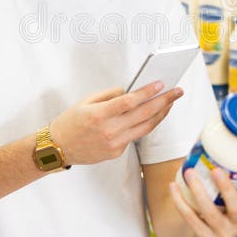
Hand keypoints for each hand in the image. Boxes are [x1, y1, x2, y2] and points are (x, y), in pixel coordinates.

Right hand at [50, 83, 183, 165]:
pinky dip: (143, 125)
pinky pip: (134, 136)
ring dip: (161, 114)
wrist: (58, 148)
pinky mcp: (116, 152)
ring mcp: (114, 144)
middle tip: (177, 92)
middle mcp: (110, 130)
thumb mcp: (86, 101)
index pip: (130, 102)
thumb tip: (130, 91)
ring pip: (145, 128)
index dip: (147, 92)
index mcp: (100, 115)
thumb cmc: (70, 122)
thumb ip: (109, 95)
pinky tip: (149, 116)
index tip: (161, 84)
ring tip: (170, 104)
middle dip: (164, 101)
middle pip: (144, 114)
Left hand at [168, 165, 236, 236]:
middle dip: (226, 188)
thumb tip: (219, 138)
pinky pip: (191, 219)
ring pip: (210, 213)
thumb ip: (232, 176)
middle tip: (216, 170)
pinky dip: (180, 202)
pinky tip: (173, 187)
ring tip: (189, 173)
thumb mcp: (233, 195)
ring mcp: (224, 233)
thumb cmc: (222, 204)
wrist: (209, 234)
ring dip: (198, 191)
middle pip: (235, 207)